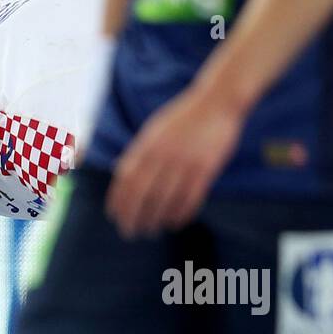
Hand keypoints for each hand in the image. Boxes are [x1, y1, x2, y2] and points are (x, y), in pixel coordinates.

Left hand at [106, 81, 246, 237]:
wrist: (217, 100)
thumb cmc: (183, 118)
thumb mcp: (154, 129)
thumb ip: (139, 151)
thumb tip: (119, 173)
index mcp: (147, 145)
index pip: (125, 180)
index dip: (118, 202)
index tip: (115, 217)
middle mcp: (163, 155)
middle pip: (142, 195)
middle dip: (133, 218)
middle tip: (129, 233)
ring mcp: (185, 162)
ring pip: (164, 201)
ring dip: (155, 220)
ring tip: (151, 230)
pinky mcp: (206, 169)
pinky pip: (190, 199)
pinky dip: (180, 214)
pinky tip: (174, 223)